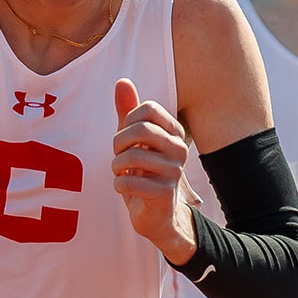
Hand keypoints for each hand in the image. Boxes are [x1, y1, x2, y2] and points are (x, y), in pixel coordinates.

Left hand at [112, 77, 194, 260]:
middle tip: (119, 156)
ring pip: (131, 157)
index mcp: (174, 133)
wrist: (158, 216)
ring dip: (117, 167)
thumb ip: (127, 112)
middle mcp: (180, 149)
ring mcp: (174, 172)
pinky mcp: (164, 193)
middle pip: (140, 130)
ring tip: (122, 174)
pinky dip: (119, 185)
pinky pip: (129, 182)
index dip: (127, 121)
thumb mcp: (133, 141)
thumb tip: (122, 81)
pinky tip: (126, 189)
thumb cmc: (144, 173)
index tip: (126, 137)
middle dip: (118, 143)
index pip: (147, 109)